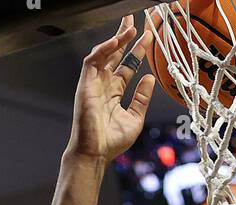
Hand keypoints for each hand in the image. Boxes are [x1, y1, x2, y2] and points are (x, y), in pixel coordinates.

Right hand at [67, 15, 154, 164]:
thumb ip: (142, 98)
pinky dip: (103, 49)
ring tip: (129, 27)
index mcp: (115, 92)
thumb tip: (150, 77)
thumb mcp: (135, 118)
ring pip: (104, 53)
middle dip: (125, 36)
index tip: (149, 37)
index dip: (137, 51)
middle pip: (115, 54)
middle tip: (135, 21)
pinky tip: (116, 41)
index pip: (127, 65)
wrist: (95, 153)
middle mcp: (104, 84)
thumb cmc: (112, 141)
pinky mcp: (85, 84)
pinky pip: (93, 60)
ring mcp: (94, 83)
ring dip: (116, 39)